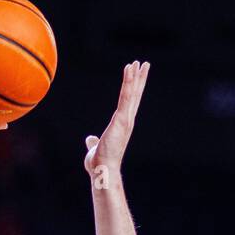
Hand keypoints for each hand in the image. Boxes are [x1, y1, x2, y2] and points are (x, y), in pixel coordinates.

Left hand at [84, 61, 149, 182]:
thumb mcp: (95, 147)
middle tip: (145, 64)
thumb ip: (93, 141)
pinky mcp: (121, 119)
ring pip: (132, 94)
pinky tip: (129, 70)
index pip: (129, 103)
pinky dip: (128, 83)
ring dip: (135, 77)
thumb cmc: (100, 163)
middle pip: (135, 95)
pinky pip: (125, 97)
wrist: (103, 171)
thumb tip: (89, 139)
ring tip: (138, 63)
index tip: (137, 77)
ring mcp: (125, 120)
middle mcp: (127, 121)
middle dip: (140, 79)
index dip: (134, 89)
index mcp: (122, 125)